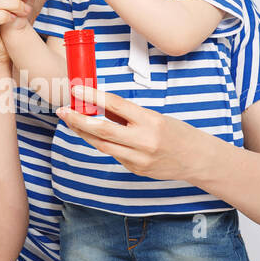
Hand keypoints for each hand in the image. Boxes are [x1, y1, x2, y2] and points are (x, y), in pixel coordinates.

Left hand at [56, 84, 209, 180]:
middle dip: (78, 120)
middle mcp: (144, 142)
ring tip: (72, 121)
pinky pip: (114, 154)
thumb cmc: (176, 133)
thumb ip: (128, 114)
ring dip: (84, 133)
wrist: (196, 159)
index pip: (116, 105)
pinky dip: (103, 143)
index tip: (77, 90)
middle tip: (63, 111)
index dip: (93, 97)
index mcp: (151, 121)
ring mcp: (139, 159)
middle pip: (102, 130)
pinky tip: (95, 135)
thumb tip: (100, 103)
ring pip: (102, 145)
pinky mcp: (136, 170)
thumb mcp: (156, 117)